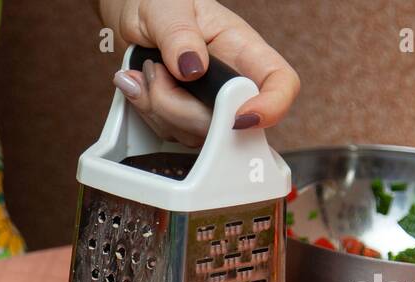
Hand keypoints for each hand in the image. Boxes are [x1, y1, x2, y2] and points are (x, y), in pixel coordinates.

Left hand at [99, 0, 299, 146]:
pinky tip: (140, 87)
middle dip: (180, 108)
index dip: (271, 107)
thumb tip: (193, 68)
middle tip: (153, 71)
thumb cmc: (159, 5)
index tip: (239, 118)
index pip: (281, 83)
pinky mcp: (184, 121)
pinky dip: (147, 114)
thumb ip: (179, 34)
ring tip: (145, 71)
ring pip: (195, 135)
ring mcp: (208, 107)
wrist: (133, 18)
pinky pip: (170, 136)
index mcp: (242, 49)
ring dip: (158, 109)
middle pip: (226, 124)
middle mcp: (230, 83)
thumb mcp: (167, 8)